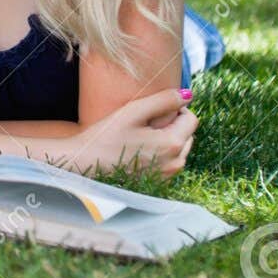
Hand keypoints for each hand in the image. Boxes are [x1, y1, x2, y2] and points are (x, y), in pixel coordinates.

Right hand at [66, 89, 196, 178]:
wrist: (85, 165)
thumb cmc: (105, 137)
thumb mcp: (133, 112)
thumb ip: (163, 100)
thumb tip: (187, 94)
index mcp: (172, 144)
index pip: (191, 119)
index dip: (175, 108)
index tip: (153, 108)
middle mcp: (175, 163)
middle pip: (188, 135)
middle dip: (173, 125)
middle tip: (144, 122)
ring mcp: (167, 176)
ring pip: (180, 149)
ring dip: (168, 139)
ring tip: (140, 136)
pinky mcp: (159, 183)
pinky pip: (169, 162)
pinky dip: (161, 153)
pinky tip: (138, 150)